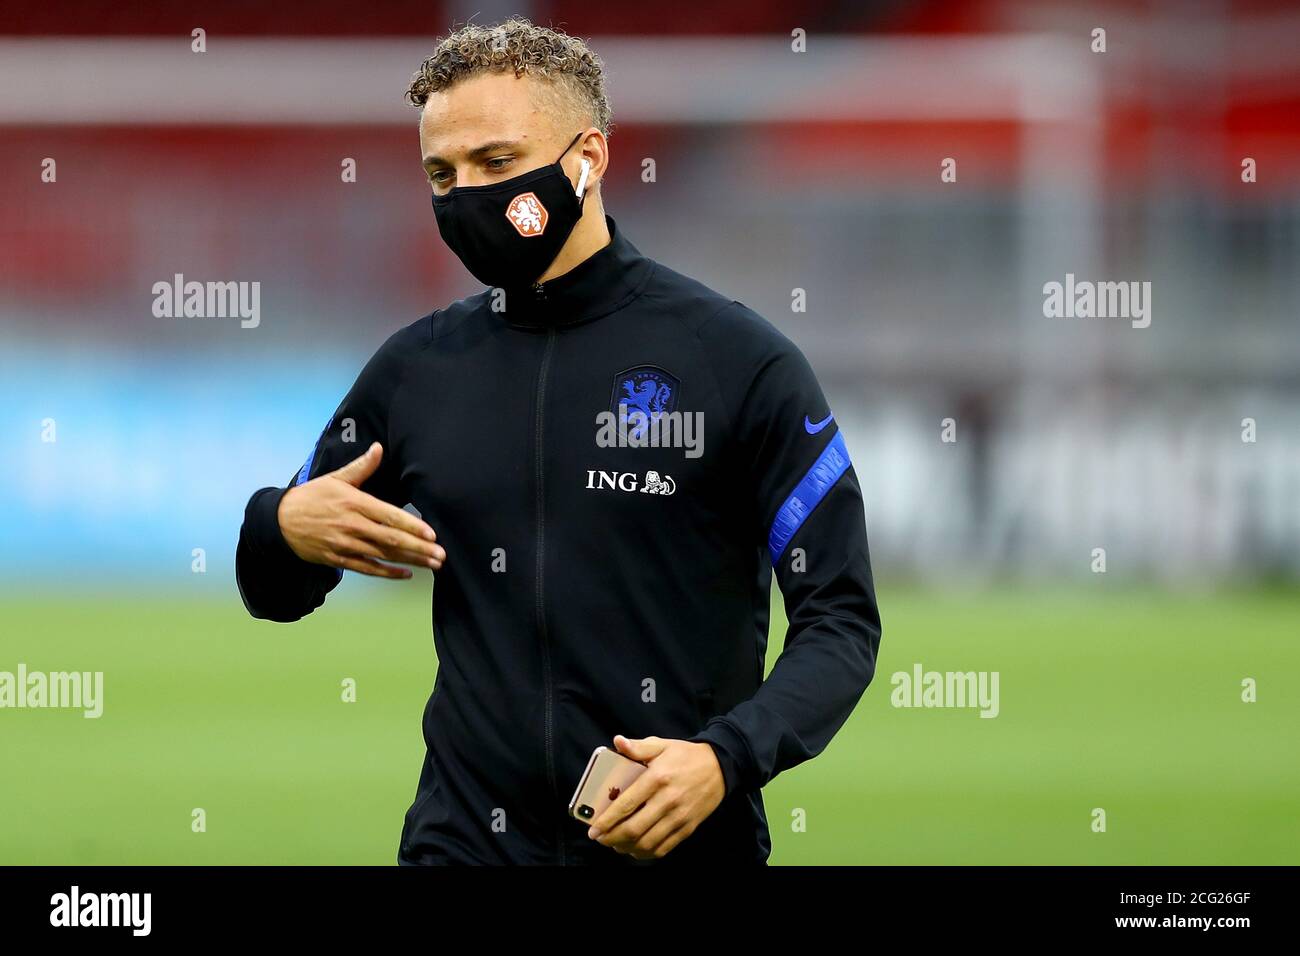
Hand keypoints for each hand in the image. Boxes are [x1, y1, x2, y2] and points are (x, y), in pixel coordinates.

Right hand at [276, 441, 445, 578]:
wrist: (278, 521)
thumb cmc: (312, 497)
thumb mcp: (336, 478)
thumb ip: (362, 466)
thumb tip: (379, 447)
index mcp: (355, 503)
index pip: (389, 516)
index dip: (412, 526)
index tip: (432, 533)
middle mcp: (352, 526)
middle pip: (391, 539)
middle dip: (419, 548)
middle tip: (441, 555)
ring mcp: (345, 545)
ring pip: (383, 556)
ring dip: (410, 561)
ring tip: (433, 565)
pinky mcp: (339, 559)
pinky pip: (367, 569)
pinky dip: (387, 573)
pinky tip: (406, 573)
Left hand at [586, 734, 725, 859]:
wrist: (721, 767)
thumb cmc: (686, 756)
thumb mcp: (662, 745)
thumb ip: (638, 747)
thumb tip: (617, 741)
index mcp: (658, 778)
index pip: (626, 805)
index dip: (607, 820)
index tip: (593, 829)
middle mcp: (668, 800)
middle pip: (634, 828)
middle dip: (612, 838)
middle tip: (600, 839)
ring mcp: (679, 817)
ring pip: (647, 842)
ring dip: (627, 847)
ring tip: (615, 844)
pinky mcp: (688, 828)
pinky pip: (663, 848)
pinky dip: (646, 853)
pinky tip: (635, 849)